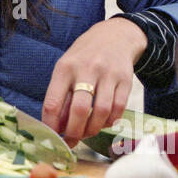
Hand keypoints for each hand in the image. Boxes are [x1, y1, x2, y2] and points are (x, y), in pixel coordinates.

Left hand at [41, 17, 147, 145]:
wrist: (115, 36)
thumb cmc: (84, 56)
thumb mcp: (66, 68)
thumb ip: (61, 95)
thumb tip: (57, 127)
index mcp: (65, 67)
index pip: (53, 102)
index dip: (51, 126)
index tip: (52, 136)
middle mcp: (86, 69)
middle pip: (79, 110)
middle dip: (74, 132)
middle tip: (72, 140)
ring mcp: (108, 74)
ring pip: (101, 112)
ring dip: (93, 129)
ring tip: (87, 132)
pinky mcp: (126, 80)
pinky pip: (118, 109)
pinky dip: (109, 122)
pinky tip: (103, 121)